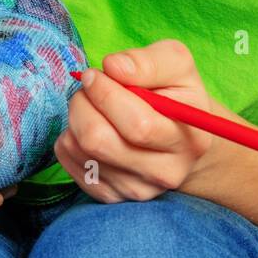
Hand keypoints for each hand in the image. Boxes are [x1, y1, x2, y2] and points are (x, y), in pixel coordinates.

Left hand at [55, 39, 213, 202]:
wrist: (176, 136)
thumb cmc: (174, 94)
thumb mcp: (175, 64)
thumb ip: (148, 62)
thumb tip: (113, 68)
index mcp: (189, 140)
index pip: (138, 126)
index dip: (106, 94)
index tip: (94, 74)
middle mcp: (164, 173)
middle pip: (99, 141)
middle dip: (83, 103)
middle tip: (87, 87)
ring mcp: (135, 189)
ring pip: (79, 149)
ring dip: (74, 117)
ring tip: (91, 106)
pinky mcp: (109, 195)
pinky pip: (68, 161)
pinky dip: (69, 137)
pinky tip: (89, 127)